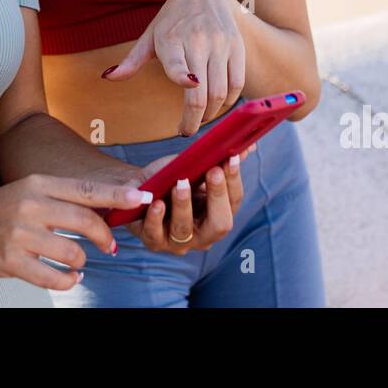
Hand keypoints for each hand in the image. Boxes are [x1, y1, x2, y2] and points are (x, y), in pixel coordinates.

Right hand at [0, 174, 152, 290]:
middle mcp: (30, 204)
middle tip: (110, 246)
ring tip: (77, 264)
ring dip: (82, 262)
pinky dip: (66, 280)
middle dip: (104, 236)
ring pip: (72, 252)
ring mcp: (19, 233)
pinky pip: (53, 276)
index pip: (86, 188)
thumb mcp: (28, 192)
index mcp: (38, 184)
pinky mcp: (10, 259)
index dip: (118, 194)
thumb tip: (104, 207)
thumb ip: (62, 198)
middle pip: (85, 221)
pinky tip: (66, 277)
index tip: (142, 198)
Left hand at [102, 0, 246, 135]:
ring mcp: (220, 44)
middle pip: (201, 91)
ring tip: (200, 119)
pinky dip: (228, 101)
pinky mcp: (237, 47)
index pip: (176, 64)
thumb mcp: (149, 37)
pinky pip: (237, 83)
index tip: (184, 105)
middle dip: (194, 119)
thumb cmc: (171, 21)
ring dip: (211, 114)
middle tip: (186, 131)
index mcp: (171, 38)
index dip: (181, 79)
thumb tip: (108, 77)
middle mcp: (198, 40)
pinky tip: (217, 105)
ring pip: (221, 91)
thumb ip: (131, 61)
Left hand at [110, 144, 257, 255]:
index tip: (230, 158)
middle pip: (219, 225)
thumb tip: (248, 145)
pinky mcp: (153, 242)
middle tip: (213, 171)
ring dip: (184, 205)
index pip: (234, 202)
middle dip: (217, 196)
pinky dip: (155, 218)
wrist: (139, 188)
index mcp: (218, 216)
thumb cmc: (171, 178)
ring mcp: (178, 242)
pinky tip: (156, 202)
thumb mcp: (193, 168)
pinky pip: (155, 234)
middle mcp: (203, 235)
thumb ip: (216, 159)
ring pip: (185, 229)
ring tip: (180, 182)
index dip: (234, 181)